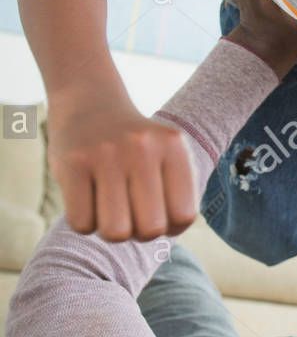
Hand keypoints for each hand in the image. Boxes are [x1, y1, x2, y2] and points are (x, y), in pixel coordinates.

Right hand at [47, 95, 198, 242]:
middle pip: (150, 229)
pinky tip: (87, 202)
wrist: (89, 103)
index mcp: (173, 146)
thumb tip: (167, 233)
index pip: (184, 215)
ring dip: (112, 232)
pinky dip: (84, 224)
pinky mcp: (72, 163)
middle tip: (131, 215)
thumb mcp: (166, 155)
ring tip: (110, 210)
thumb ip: (177, 193)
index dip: (171, 227)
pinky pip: (82, 223)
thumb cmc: (134, 147)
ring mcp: (106, 154)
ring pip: (115, 232)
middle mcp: (142, 147)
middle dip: (140, 233)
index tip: (157, 214)